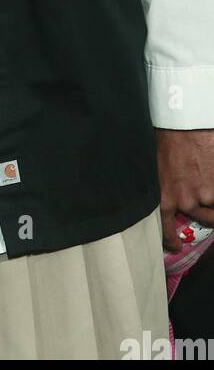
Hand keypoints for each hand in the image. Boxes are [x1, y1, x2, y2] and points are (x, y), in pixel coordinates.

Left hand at [154, 127, 213, 251]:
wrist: (184, 123)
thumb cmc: (169, 139)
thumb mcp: (161, 167)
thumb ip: (169, 186)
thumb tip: (177, 195)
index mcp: (166, 196)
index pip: (167, 226)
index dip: (171, 239)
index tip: (175, 246)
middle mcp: (187, 201)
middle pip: (206, 218)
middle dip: (209, 210)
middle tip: (208, 198)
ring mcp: (207, 195)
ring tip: (208, 176)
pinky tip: (213, 171)